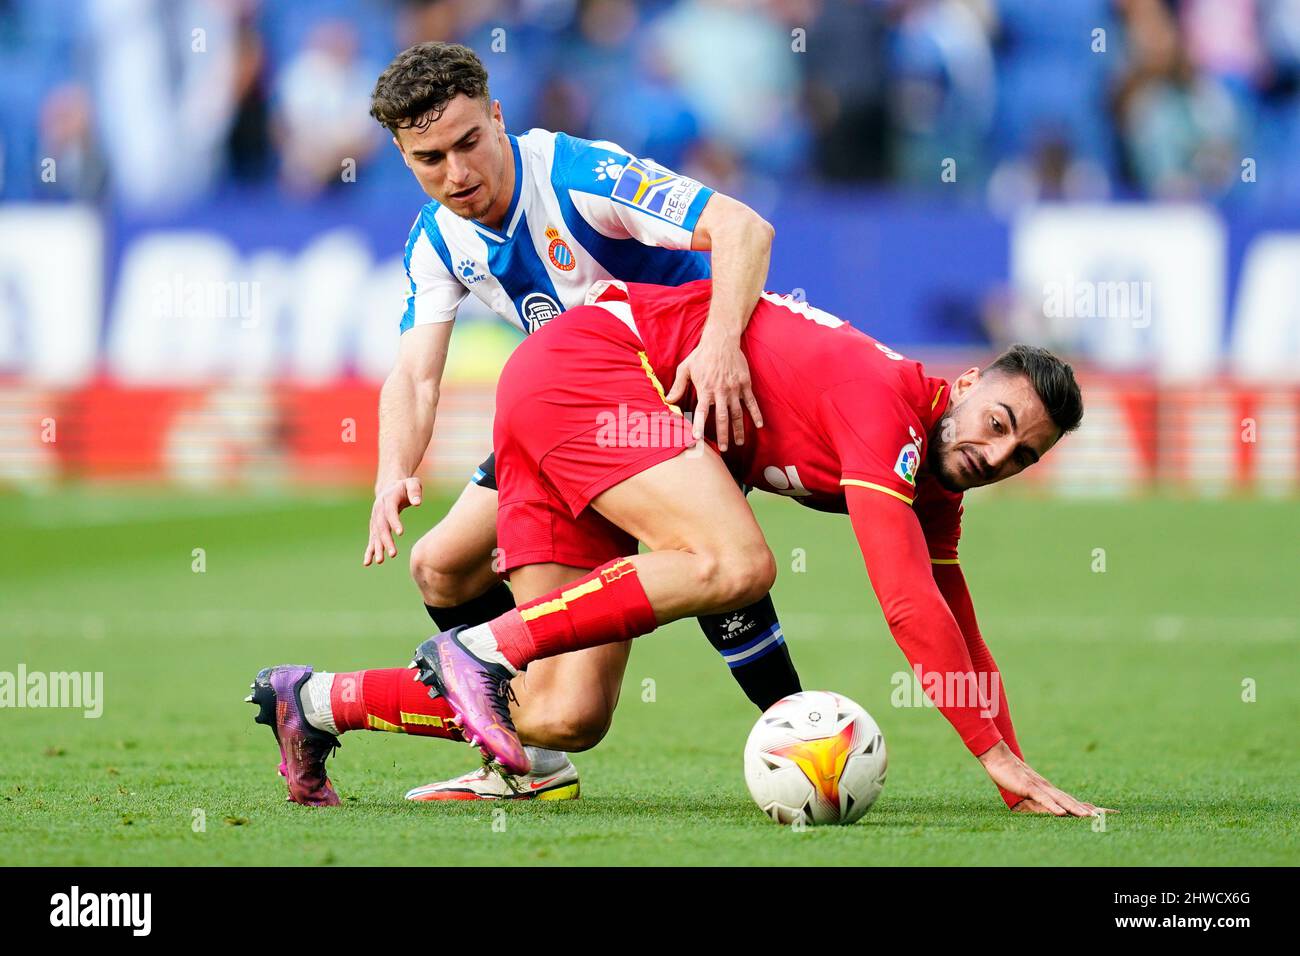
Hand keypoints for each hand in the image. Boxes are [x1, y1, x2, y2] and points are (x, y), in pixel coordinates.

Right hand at [363, 476, 422, 566]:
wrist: (390, 487)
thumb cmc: (405, 487)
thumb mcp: (412, 483)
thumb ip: (415, 491)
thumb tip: (417, 503)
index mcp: (387, 499)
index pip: (390, 512)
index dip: (394, 522)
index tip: (401, 533)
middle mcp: (378, 510)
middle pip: (381, 527)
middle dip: (386, 541)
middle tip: (393, 554)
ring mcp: (375, 519)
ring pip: (375, 535)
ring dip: (377, 548)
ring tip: (380, 561)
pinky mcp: (375, 526)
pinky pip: (372, 539)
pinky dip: (370, 551)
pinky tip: (368, 562)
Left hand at [664, 332, 762, 451]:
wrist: (721, 340)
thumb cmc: (701, 355)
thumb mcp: (685, 368)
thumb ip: (678, 386)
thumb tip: (668, 400)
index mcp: (705, 389)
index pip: (701, 412)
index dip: (699, 425)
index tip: (697, 439)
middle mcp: (720, 391)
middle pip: (722, 418)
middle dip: (723, 435)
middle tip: (724, 449)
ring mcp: (734, 388)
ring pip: (737, 413)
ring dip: (738, 429)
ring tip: (739, 443)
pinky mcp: (744, 384)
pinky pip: (751, 402)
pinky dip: (756, 414)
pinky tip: (758, 425)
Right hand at [979, 742, 1112, 816]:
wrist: (999, 758)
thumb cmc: (1011, 774)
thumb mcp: (1027, 787)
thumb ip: (1038, 795)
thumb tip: (1048, 804)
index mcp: (1049, 790)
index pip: (1071, 800)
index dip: (1085, 807)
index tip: (1101, 814)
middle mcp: (1048, 788)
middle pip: (1071, 801)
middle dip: (1087, 810)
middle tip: (1103, 818)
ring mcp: (1039, 787)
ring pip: (1060, 800)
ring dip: (1075, 809)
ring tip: (1088, 818)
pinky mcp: (1028, 787)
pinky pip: (1042, 798)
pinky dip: (1053, 806)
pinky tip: (1061, 813)